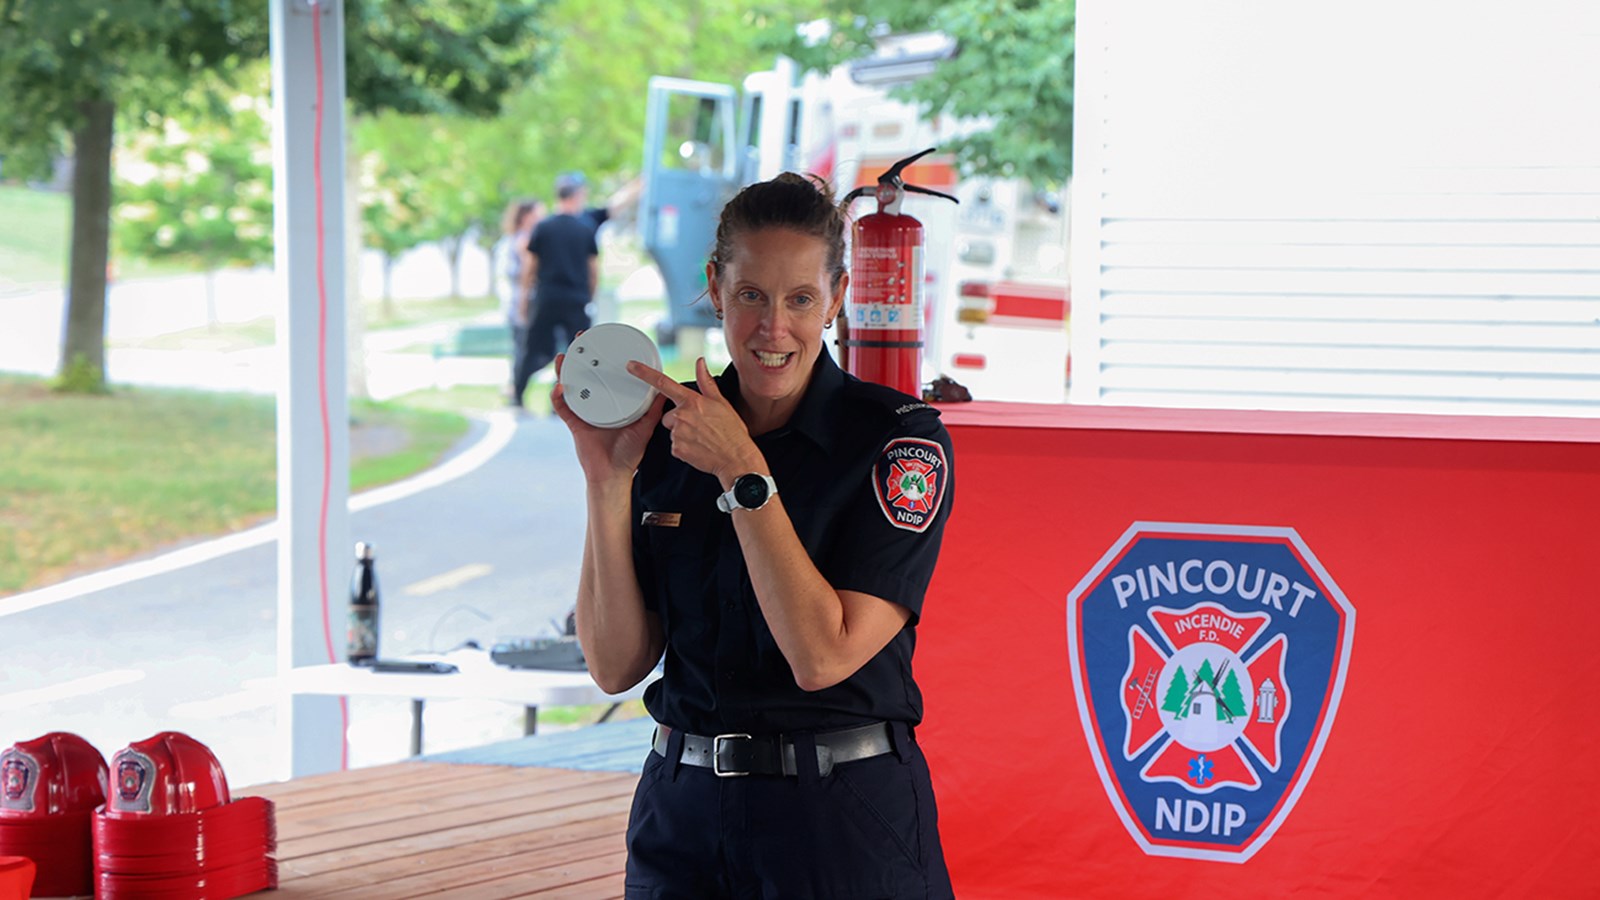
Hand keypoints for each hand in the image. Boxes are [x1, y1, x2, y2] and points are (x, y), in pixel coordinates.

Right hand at [551, 351, 666, 483]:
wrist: (614, 474)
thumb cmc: (629, 453)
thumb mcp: (645, 426)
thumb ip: (654, 409)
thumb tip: (665, 390)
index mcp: (612, 404)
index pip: (607, 377)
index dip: (604, 359)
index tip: (606, 343)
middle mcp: (596, 405)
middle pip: (585, 376)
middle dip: (581, 357)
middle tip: (581, 339)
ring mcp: (584, 414)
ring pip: (570, 387)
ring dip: (564, 371)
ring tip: (564, 357)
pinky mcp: (575, 424)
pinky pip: (563, 408)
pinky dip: (558, 397)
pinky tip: (560, 386)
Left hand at [626, 357, 762, 484]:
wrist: (736, 458)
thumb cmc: (732, 431)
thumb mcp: (721, 403)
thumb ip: (706, 382)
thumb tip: (700, 362)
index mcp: (692, 401)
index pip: (663, 383)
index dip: (644, 373)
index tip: (631, 366)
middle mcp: (682, 415)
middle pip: (668, 415)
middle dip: (679, 420)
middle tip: (700, 427)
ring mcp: (678, 433)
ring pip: (672, 431)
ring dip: (682, 434)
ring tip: (701, 438)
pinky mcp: (677, 449)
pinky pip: (674, 446)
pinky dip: (684, 448)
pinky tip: (698, 448)